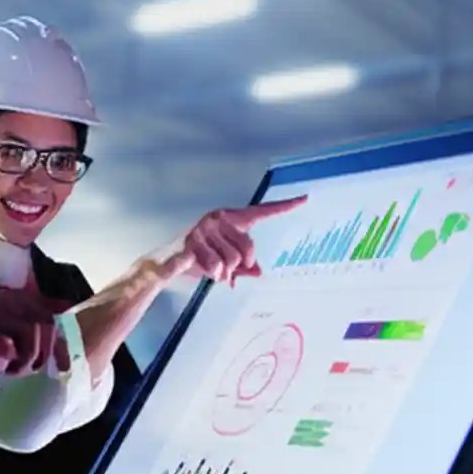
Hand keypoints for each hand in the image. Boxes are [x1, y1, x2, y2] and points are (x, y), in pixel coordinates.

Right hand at [0, 288, 69, 380]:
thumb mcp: (11, 347)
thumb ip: (33, 340)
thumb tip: (64, 344)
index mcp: (14, 299)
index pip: (51, 315)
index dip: (61, 342)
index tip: (64, 366)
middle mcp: (10, 297)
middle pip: (50, 322)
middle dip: (48, 351)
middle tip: (33, 370)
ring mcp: (0, 307)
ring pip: (39, 331)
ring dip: (32, 358)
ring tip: (14, 369)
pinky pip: (24, 341)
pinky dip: (20, 361)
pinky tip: (5, 369)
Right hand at [158, 195, 306, 285]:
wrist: (167, 261)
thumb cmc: (200, 257)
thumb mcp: (226, 261)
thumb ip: (244, 265)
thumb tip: (257, 272)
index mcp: (231, 218)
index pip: (262, 211)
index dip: (284, 206)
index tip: (305, 199)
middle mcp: (219, 218)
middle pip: (247, 248)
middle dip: (240, 264)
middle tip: (230, 271)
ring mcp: (205, 229)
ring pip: (231, 260)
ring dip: (225, 272)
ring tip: (216, 272)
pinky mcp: (193, 243)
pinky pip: (215, 266)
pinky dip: (214, 274)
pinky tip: (208, 273)